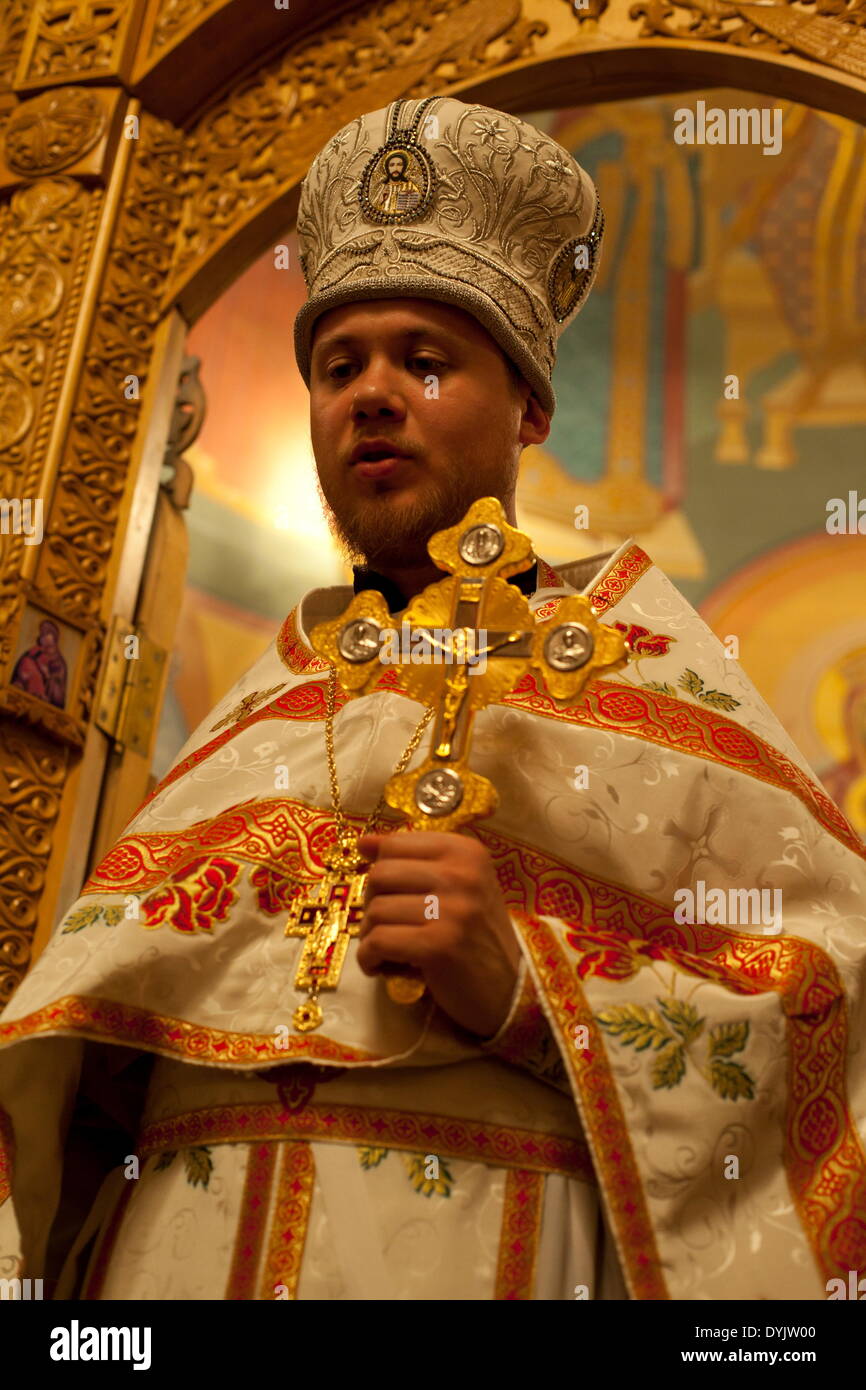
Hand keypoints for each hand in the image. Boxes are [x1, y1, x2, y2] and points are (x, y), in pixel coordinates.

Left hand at [356, 830, 521, 1038]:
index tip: (391, 896)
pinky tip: (381, 967)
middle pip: (380, 875)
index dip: (381, 873)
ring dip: (371, 937)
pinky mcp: (438, 945)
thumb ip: (412, 860)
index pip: (394, 845)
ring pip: (375, 911)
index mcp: (466, 851)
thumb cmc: (476, 935)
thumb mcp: (455, 887)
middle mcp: (462, 873)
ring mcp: (452, 909)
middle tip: (388, 927)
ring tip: (390, 951)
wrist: (510, 986)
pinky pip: (378, 942)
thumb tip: (364, 842)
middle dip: (372, 905)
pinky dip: (369, 959)